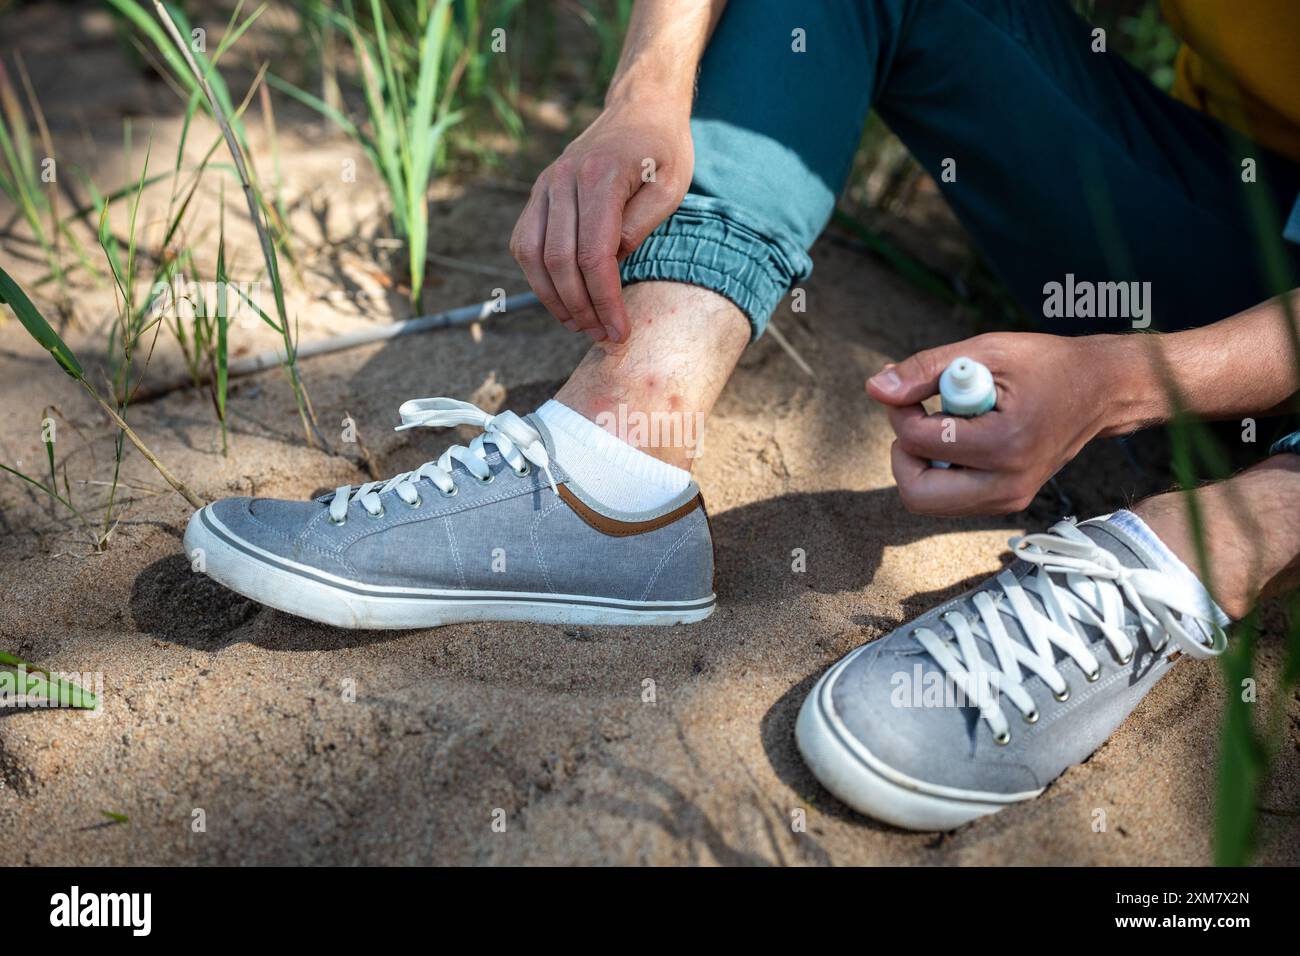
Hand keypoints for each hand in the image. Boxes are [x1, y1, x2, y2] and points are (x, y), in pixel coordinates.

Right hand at [509, 94, 693, 343]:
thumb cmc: (662, 150)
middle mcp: (563, 179)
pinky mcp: (539, 193)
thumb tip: (610, 264)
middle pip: (560, 262)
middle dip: (581, 308)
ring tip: (581, 324)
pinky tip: (562, 298)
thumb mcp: (671, 187)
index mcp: (600, 177)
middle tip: (603, 336)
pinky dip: (538, 277)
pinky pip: (525, 244)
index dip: (605, 301)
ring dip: (554, 299)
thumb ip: (640, 226)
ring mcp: (545, 185)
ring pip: (533, 257)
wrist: (639, 108)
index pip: (593, 256)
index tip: (619, 331)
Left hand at [867, 332, 1122, 515]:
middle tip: (918, 421)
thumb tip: (874, 388)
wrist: (1099, 391)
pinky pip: (948, 500)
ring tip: (945, 427)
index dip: (901, 411)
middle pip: (916, 493)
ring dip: (919, 463)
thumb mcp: (984, 351)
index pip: (918, 441)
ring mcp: (1009, 499)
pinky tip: (960, 441)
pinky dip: (939, 471)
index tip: (910, 390)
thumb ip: (925, 369)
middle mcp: (1008, 483)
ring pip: (927, 501)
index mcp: (1005, 443)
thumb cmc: (1044, 365)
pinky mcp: (1007, 502)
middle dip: (903, 453)